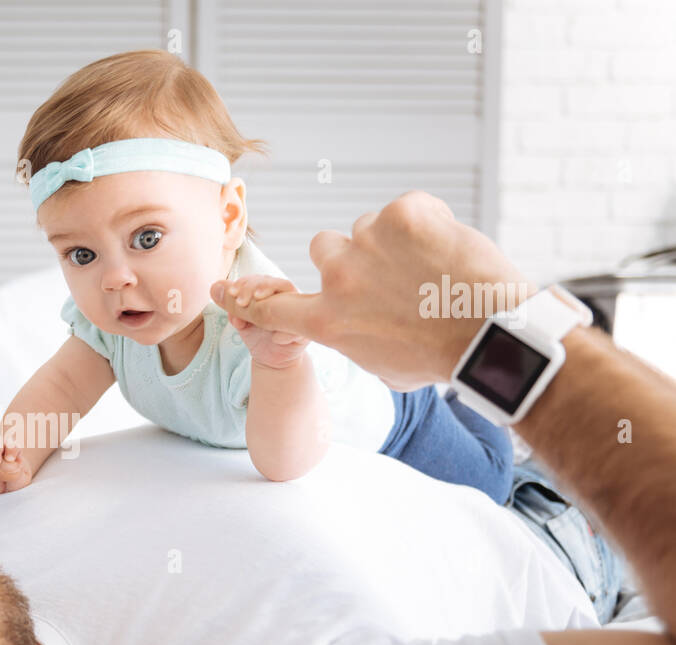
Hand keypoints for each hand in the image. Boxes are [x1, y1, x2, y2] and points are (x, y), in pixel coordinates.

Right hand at [209, 191, 533, 390]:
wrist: (490, 334)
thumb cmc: (440, 358)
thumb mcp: (380, 367)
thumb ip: (354, 338)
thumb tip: (355, 323)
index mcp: (327, 321)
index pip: (271, 305)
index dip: (245, 297)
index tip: (223, 288)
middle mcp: (337, 277)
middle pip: (323, 247)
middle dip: (351, 258)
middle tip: (390, 276)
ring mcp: (369, 239)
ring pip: (369, 227)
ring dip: (392, 242)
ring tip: (431, 270)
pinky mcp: (406, 211)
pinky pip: (409, 208)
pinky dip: (427, 223)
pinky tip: (449, 251)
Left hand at [224, 275, 309, 369]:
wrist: (271, 360)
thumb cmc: (258, 335)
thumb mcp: (240, 319)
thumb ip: (230, 304)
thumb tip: (214, 287)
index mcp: (271, 292)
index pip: (258, 279)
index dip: (244, 283)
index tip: (231, 294)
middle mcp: (287, 298)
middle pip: (274, 283)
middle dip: (254, 288)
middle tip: (241, 302)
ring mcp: (299, 312)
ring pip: (290, 298)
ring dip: (272, 301)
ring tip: (256, 309)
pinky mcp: (305, 331)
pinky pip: (301, 327)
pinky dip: (287, 332)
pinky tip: (275, 337)